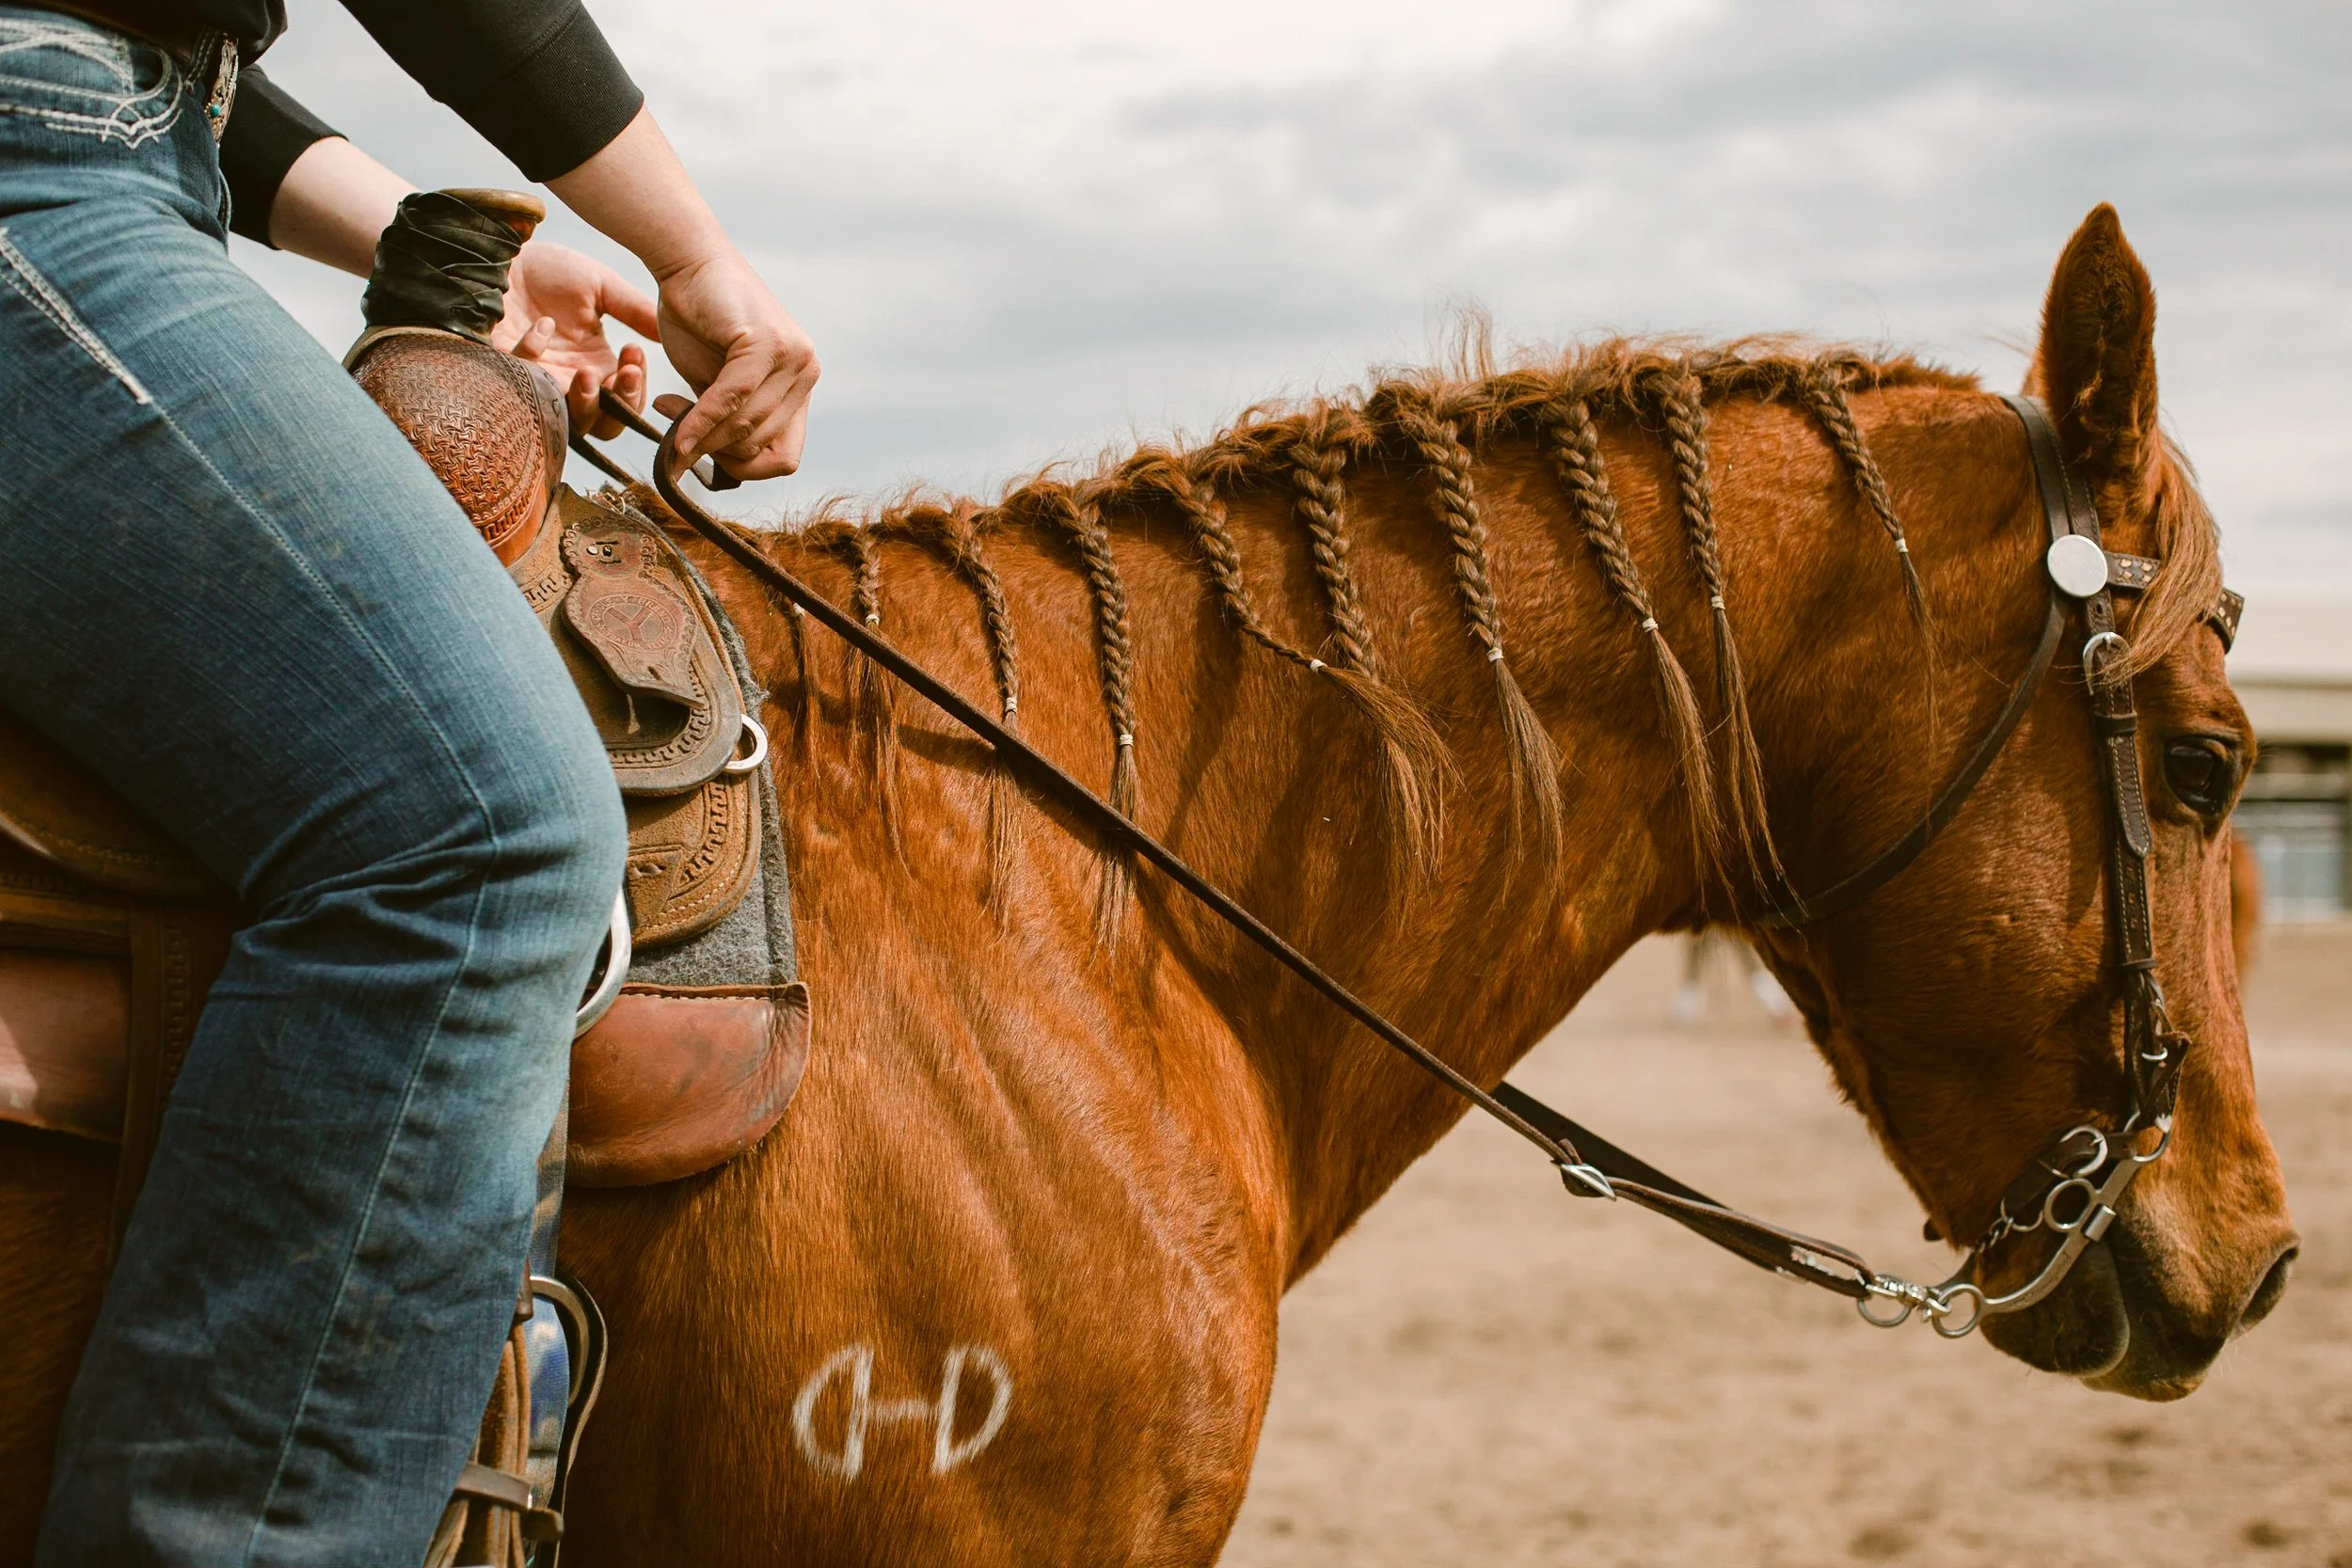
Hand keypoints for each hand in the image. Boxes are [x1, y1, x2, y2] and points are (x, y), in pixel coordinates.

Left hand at [493, 239, 659, 437]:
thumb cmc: (549, 269)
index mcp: (598, 364)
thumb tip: (668, 333)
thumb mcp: (600, 285)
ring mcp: (539, 381)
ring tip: (587, 374)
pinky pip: (523, 382)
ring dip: (582, 403)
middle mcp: (571, 380)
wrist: (503, 255)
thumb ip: (634, 311)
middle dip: (616, 405)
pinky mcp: (505, 373)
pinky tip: (541, 326)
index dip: (635, 390)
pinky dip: (534, 355)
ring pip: (567, 421)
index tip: (635, 356)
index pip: (625, 401)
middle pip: (602, 425)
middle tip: (619, 376)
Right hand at [541, 107, 820, 477]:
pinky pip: (732, 401)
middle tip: (676, 436)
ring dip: (704, 438)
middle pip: (762, 445)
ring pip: (748, 427)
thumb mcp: (716, 385)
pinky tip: (677, 434)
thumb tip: (711, 472)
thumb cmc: (697, 320)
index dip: (745, 469)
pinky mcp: (767, 343)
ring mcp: (793, 356)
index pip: (785, 457)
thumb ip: (725, 423)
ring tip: (669, 419)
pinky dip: (701, 423)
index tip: (705, 456)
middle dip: (714, 451)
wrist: (686, 261)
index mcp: (800, 385)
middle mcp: (806, 371)